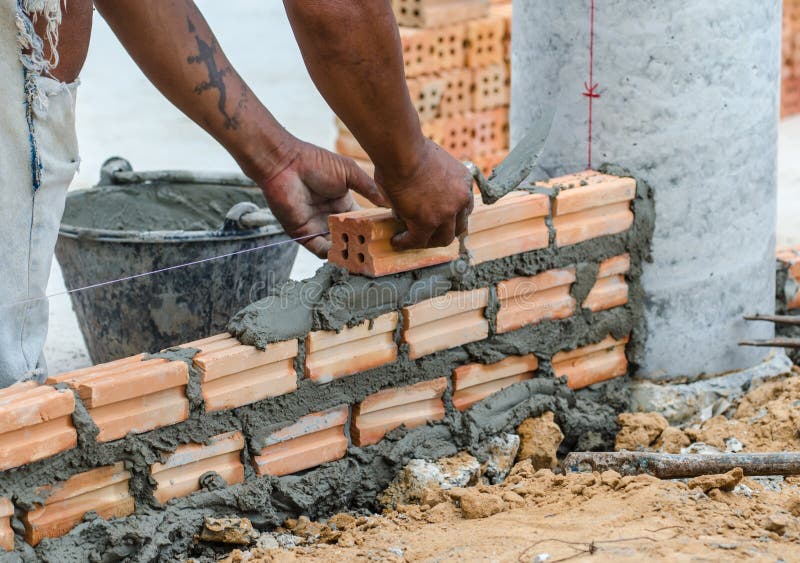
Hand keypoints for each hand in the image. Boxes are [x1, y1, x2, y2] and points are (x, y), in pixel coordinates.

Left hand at [256, 138, 387, 257]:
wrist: (286, 164)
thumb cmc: (315, 162)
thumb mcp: (349, 172)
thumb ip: (368, 188)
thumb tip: (388, 202)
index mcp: (343, 203)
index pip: (361, 222)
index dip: (372, 229)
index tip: (387, 236)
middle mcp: (330, 217)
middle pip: (350, 237)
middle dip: (362, 244)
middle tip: (378, 252)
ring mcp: (317, 227)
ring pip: (337, 246)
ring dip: (349, 251)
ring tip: (364, 257)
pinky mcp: (303, 234)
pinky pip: (320, 250)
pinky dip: (332, 255)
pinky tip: (345, 255)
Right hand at [375, 139, 473, 249]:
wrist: (403, 150)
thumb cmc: (410, 149)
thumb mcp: (433, 162)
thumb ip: (433, 180)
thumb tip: (417, 190)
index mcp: (464, 180)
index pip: (465, 207)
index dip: (452, 215)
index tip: (440, 218)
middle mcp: (461, 198)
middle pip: (459, 226)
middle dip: (444, 231)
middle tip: (429, 234)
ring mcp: (446, 213)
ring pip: (442, 238)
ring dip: (428, 241)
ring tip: (412, 240)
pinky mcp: (427, 222)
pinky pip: (417, 240)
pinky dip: (406, 243)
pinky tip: (396, 241)